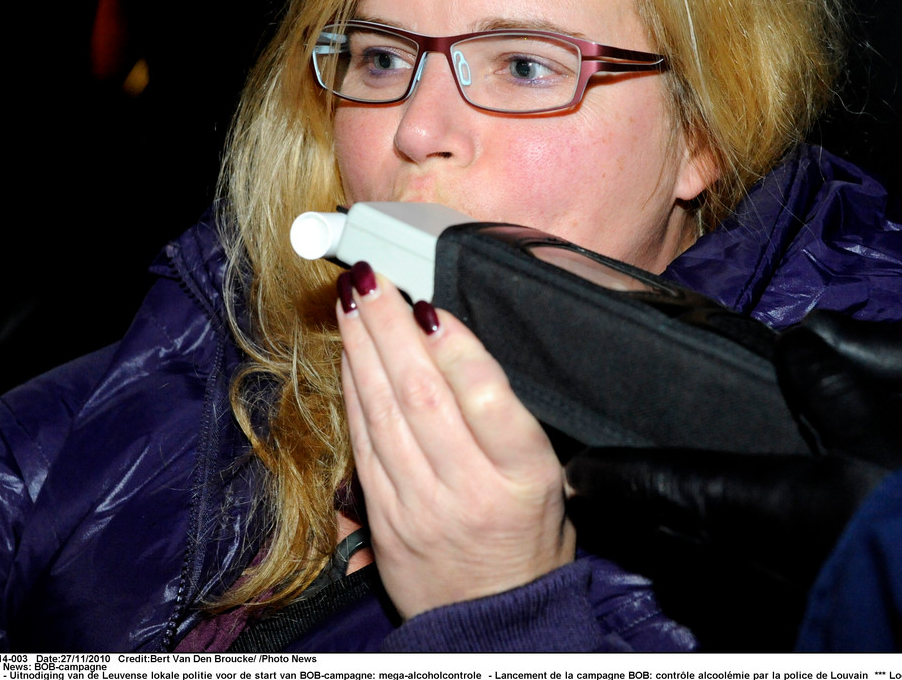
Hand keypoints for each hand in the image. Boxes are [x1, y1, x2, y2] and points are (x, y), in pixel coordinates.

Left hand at [337, 262, 573, 619]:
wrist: (493, 622)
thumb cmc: (529, 540)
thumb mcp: (551, 481)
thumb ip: (511, 421)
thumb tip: (458, 341)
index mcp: (524, 478)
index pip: (487, 399)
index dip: (454, 346)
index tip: (429, 302)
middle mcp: (470, 490)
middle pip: (422, 395)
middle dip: (391, 329)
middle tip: (372, 279)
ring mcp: (420, 506)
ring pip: (383, 413)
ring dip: (363, 349)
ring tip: (352, 299)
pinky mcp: (384, 516)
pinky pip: (364, 442)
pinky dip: (354, 391)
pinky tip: (350, 353)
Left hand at [564, 310, 901, 647]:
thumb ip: (859, 375)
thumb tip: (804, 344)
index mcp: (796, 504)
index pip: (683, 486)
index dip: (627, 478)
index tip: (582, 472)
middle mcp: (784, 558)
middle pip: (687, 535)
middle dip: (641, 511)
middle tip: (601, 490)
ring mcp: (804, 591)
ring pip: (717, 564)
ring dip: (679, 535)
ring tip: (650, 509)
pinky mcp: (831, 608)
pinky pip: (756, 581)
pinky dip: (726, 558)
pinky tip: (728, 547)